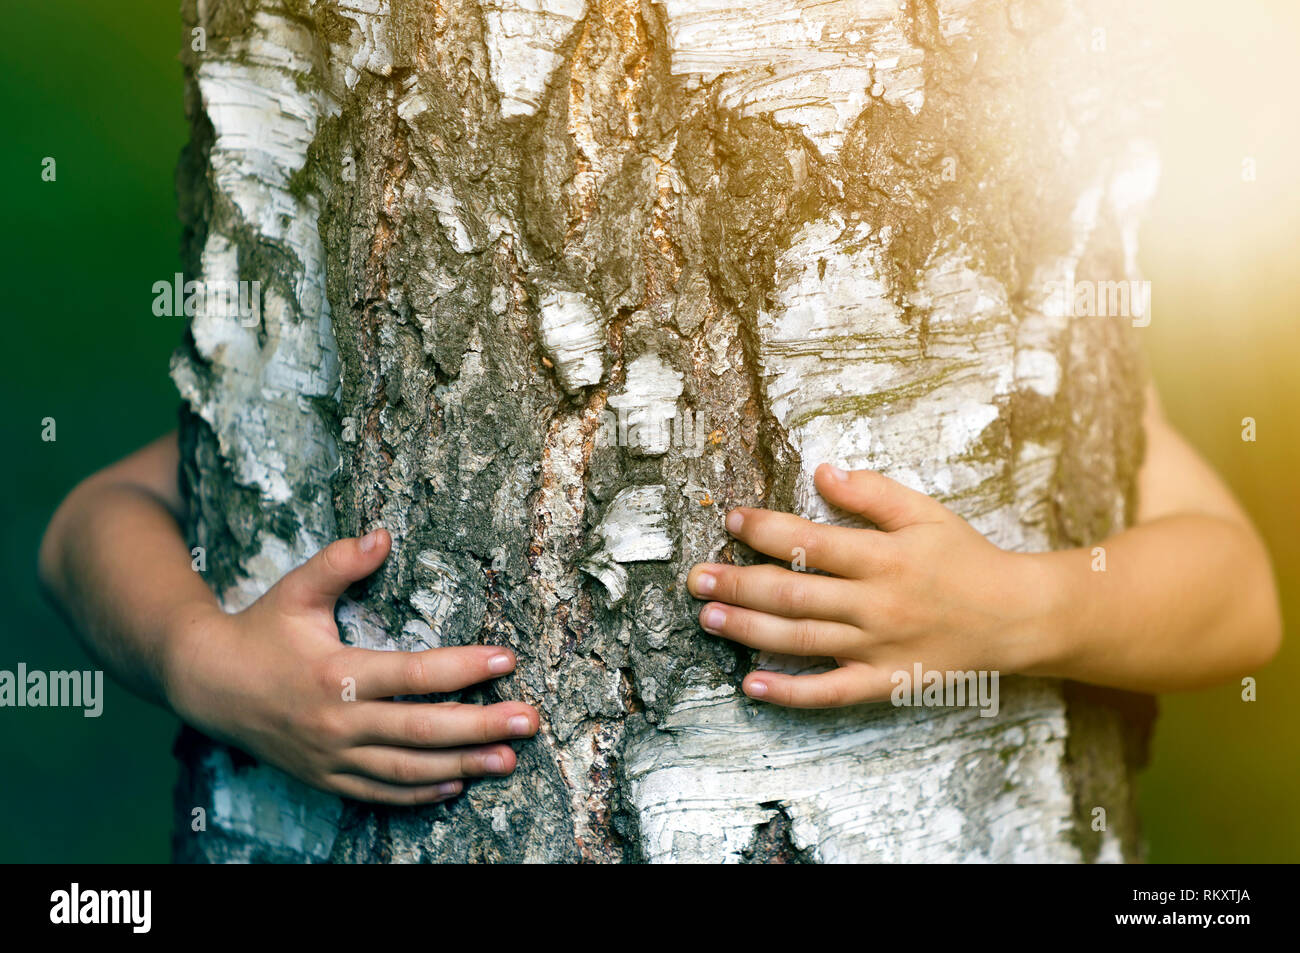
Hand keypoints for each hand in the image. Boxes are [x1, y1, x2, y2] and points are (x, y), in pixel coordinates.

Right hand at [164, 529, 538, 803]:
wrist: (204, 684)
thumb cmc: (259, 630)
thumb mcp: (296, 590)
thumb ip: (340, 562)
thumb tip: (383, 533)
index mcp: (336, 674)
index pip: (414, 675)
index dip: (464, 668)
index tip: (507, 659)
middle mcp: (337, 722)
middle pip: (421, 731)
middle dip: (481, 727)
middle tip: (529, 721)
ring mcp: (331, 757)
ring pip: (407, 771)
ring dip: (462, 766)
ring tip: (508, 760)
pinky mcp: (325, 777)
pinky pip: (379, 793)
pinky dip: (420, 794)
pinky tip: (457, 784)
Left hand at [687, 465, 1056, 707]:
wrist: (1015, 617)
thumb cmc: (963, 558)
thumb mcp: (925, 513)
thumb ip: (873, 493)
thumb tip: (822, 473)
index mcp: (883, 556)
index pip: (810, 542)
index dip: (765, 530)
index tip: (731, 520)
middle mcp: (875, 603)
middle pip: (794, 594)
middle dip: (738, 585)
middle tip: (696, 578)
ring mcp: (877, 646)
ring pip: (801, 639)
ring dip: (749, 630)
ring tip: (708, 618)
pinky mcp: (883, 681)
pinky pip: (830, 692)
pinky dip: (789, 692)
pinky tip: (751, 686)